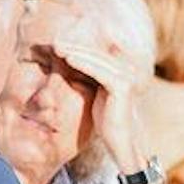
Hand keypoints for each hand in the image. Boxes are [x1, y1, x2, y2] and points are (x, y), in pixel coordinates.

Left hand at [52, 41, 138, 167]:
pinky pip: (99, 72)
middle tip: (54, 44)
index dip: (78, 49)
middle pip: (98, 55)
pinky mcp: (122, 87)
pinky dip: (84, 64)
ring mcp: (128, 78)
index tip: (58, 45)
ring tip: (58, 49)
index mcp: (124, 72)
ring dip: (76, 53)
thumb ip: (93, 76)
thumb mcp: (97, 93)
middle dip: (75, 48)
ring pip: (98, 61)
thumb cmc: (106, 119)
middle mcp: (129, 72)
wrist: (119, 140)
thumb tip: (76, 59)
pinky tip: (69, 60)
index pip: (98, 56)